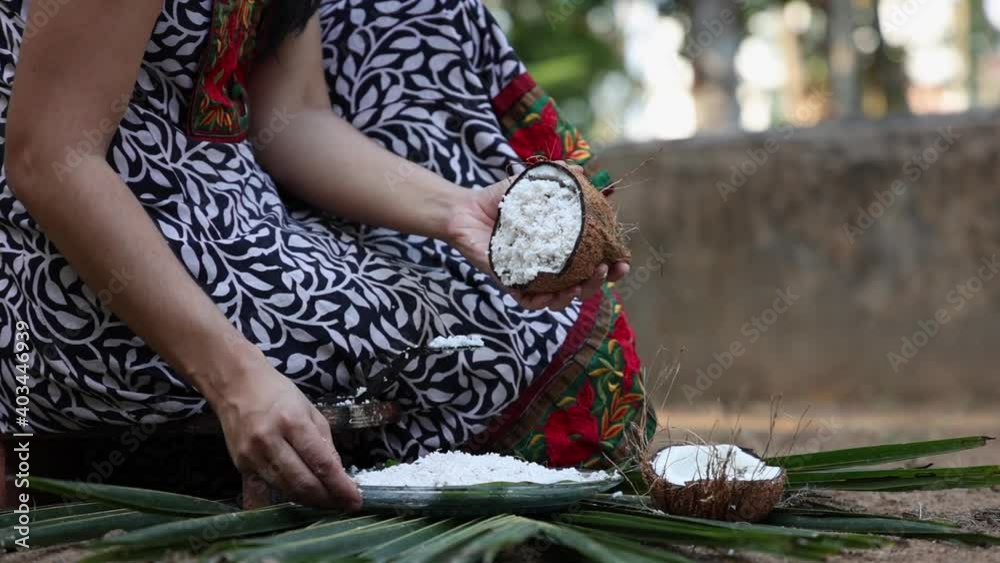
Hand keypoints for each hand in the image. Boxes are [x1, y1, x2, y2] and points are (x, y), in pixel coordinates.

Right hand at [210, 358, 361, 509]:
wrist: (235, 384)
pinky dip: (286, 497)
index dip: (340, 485)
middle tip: (344, 504)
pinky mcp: (241, 466)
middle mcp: (270, 441)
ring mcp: (252, 456)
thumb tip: (339, 474)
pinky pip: (266, 489)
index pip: (321, 462)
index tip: (355, 499)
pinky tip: (301, 498)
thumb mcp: (310, 410)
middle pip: (303, 482)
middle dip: (328, 499)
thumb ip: (325, 442)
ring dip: (310, 501)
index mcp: (293, 422)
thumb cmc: (277, 393)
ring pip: (286, 490)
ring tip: (328, 502)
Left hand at [446, 166, 629, 309]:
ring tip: (578, 285)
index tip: (623, 262)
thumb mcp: (533, 185)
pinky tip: (548, 295)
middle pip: (583, 285)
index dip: (613, 266)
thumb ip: (558, 178)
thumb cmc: (502, 200)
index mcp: (562, 247)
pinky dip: (541, 303)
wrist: (467, 209)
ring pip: (559, 300)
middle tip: (603, 270)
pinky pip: (528, 303)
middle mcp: (550, 266)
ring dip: (573, 296)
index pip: (594, 261)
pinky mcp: (510, 283)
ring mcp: (531, 277)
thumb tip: (581, 172)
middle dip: (598, 283)